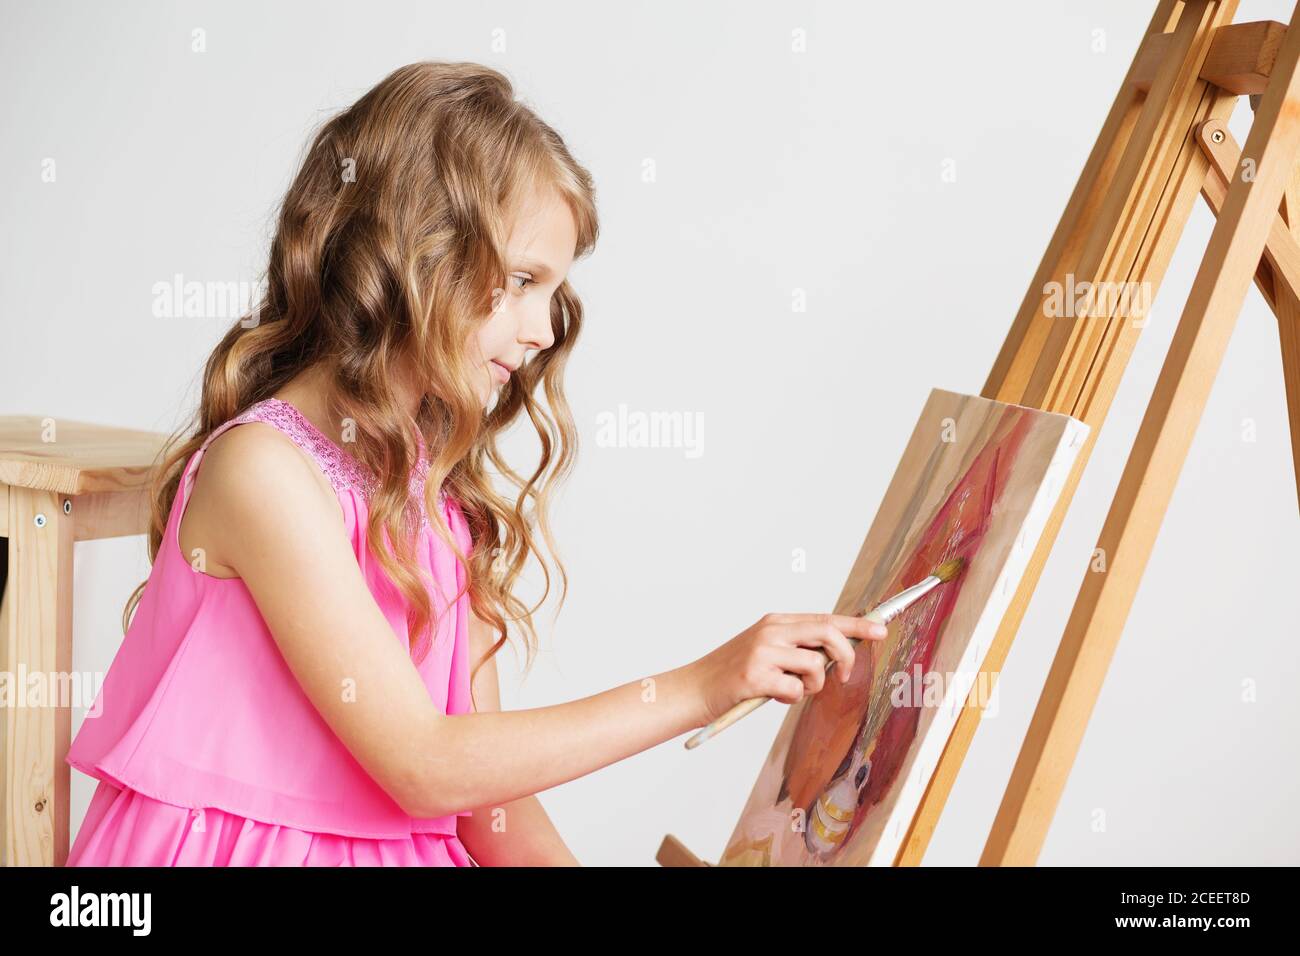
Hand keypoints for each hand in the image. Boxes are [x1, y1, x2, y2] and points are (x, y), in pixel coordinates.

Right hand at [686, 613, 888, 725]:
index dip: (856, 624)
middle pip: (828, 633)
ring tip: (790, 691)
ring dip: (812, 687)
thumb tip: (837, 656)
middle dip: (847, 656)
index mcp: (775, 622)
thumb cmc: (734, 675)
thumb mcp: (766, 651)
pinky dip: (790, 698)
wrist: (695, 689)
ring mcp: (762, 651)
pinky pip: (795, 689)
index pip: (825, 618)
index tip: (880, 630)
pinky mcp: (755, 675)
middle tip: (845, 676)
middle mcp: (771, 631)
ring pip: (815, 665)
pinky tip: (771, 696)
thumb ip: (797, 648)